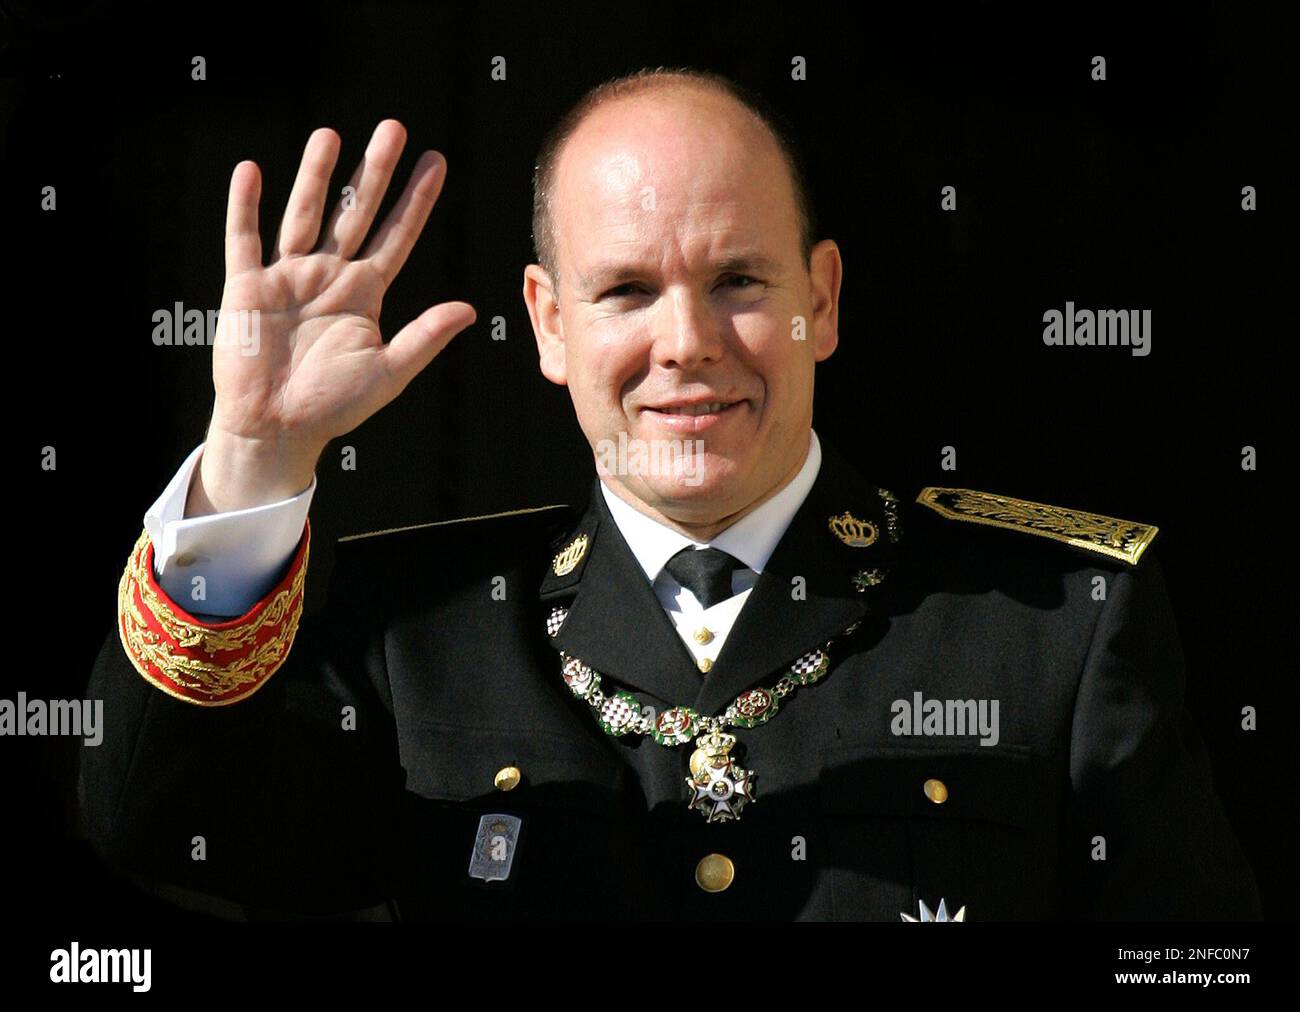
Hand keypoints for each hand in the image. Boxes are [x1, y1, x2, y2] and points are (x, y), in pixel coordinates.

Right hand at [190, 120, 475, 514]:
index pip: (397, 235)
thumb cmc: (333, 406)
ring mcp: (287, 278)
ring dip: (316, 176)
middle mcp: (329, 276)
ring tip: (330, 135)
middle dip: (374, 171)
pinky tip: (252, 171)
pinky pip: (245, 239)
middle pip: (355, 212)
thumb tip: (468, 309)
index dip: (416, 200)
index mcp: (364, 293)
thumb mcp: (388, 372)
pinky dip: (246, 206)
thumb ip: (425, 338)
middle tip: (393, 128)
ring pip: (304, 214)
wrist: (277, 429)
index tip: (436, 161)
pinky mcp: (247, 288)